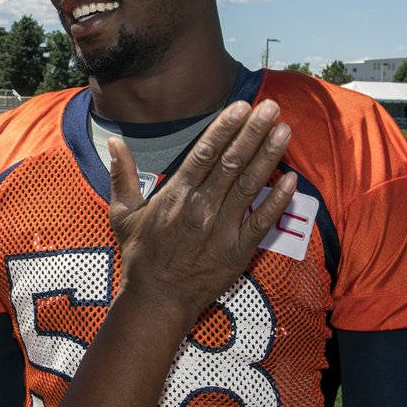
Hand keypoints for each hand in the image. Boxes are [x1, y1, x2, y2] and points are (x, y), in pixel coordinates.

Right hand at [107, 99, 295, 326]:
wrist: (156, 300)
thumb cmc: (140, 255)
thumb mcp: (122, 213)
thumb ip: (121, 175)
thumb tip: (113, 141)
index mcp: (177, 195)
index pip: (205, 153)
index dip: (225, 127)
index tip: (241, 107)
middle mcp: (202, 207)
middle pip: (232, 162)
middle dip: (253, 132)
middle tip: (271, 107)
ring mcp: (222, 229)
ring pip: (250, 185)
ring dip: (268, 156)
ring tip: (284, 131)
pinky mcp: (238, 251)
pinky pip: (263, 222)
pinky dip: (279, 201)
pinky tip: (292, 180)